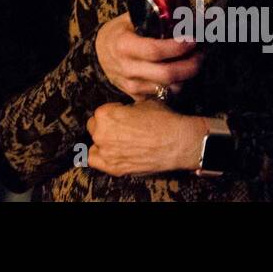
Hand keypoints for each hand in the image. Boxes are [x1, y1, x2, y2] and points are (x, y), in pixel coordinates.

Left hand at [87, 100, 205, 176]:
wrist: (177, 142)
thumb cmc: (163, 121)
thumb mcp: (142, 104)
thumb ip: (126, 109)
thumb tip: (125, 111)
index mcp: (106, 114)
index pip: (100, 113)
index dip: (113, 115)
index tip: (122, 118)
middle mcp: (101, 133)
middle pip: (94, 128)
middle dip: (106, 128)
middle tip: (122, 130)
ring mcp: (106, 152)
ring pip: (96, 145)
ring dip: (104, 143)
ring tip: (120, 143)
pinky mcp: (114, 168)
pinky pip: (95, 161)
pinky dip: (101, 158)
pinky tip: (112, 154)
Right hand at [95, 13, 203, 99]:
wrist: (97, 54)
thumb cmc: (118, 34)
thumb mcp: (128, 20)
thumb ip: (151, 18)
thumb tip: (183, 14)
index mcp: (124, 46)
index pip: (155, 51)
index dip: (177, 47)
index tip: (192, 40)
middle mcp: (127, 68)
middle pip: (167, 74)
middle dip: (190, 65)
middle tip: (201, 55)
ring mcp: (131, 86)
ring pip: (169, 88)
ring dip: (187, 77)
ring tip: (193, 63)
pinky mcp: (137, 97)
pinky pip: (164, 96)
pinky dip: (176, 86)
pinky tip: (180, 75)